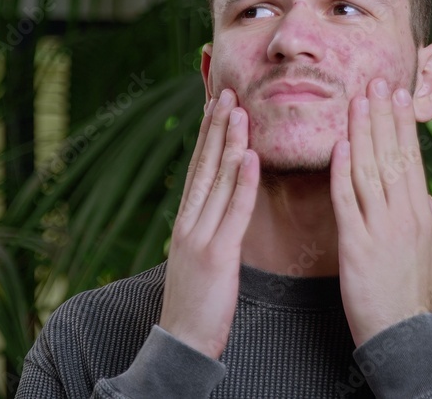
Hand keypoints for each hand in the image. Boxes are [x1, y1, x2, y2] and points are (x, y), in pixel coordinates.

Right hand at [159, 89, 258, 358]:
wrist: (181, 341)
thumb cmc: (196, 300)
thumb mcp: (199, 256)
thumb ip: (209, 227)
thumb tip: (222, 203)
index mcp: (186, 221)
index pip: (198, 167)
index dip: (208, 134)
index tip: (216, 104)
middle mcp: (189, 221)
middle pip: (204, 165)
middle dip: (216, 127)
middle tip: (227, 91)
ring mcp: (199, 237)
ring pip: (217, 181)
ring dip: (229, 143)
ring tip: (240, 111)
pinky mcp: (215, 255)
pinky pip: (233, 212)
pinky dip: (242, 182)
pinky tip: (250, 157)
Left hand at [330, 78, 431, 346]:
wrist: (402, 335)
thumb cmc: (416, 299)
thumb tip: (428, 199)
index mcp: (423, 215)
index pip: (411, 159)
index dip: (402, 125)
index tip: (397, 96)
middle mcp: (405, 214)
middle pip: (393, 154)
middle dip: (383, 115)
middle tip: (377, 81)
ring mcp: (381, 228)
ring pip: (371, 169)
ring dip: (363, 131)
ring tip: (357, 99)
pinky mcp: (356, 244)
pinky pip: (349, 201)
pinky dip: (344, 171)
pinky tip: (341, 145)